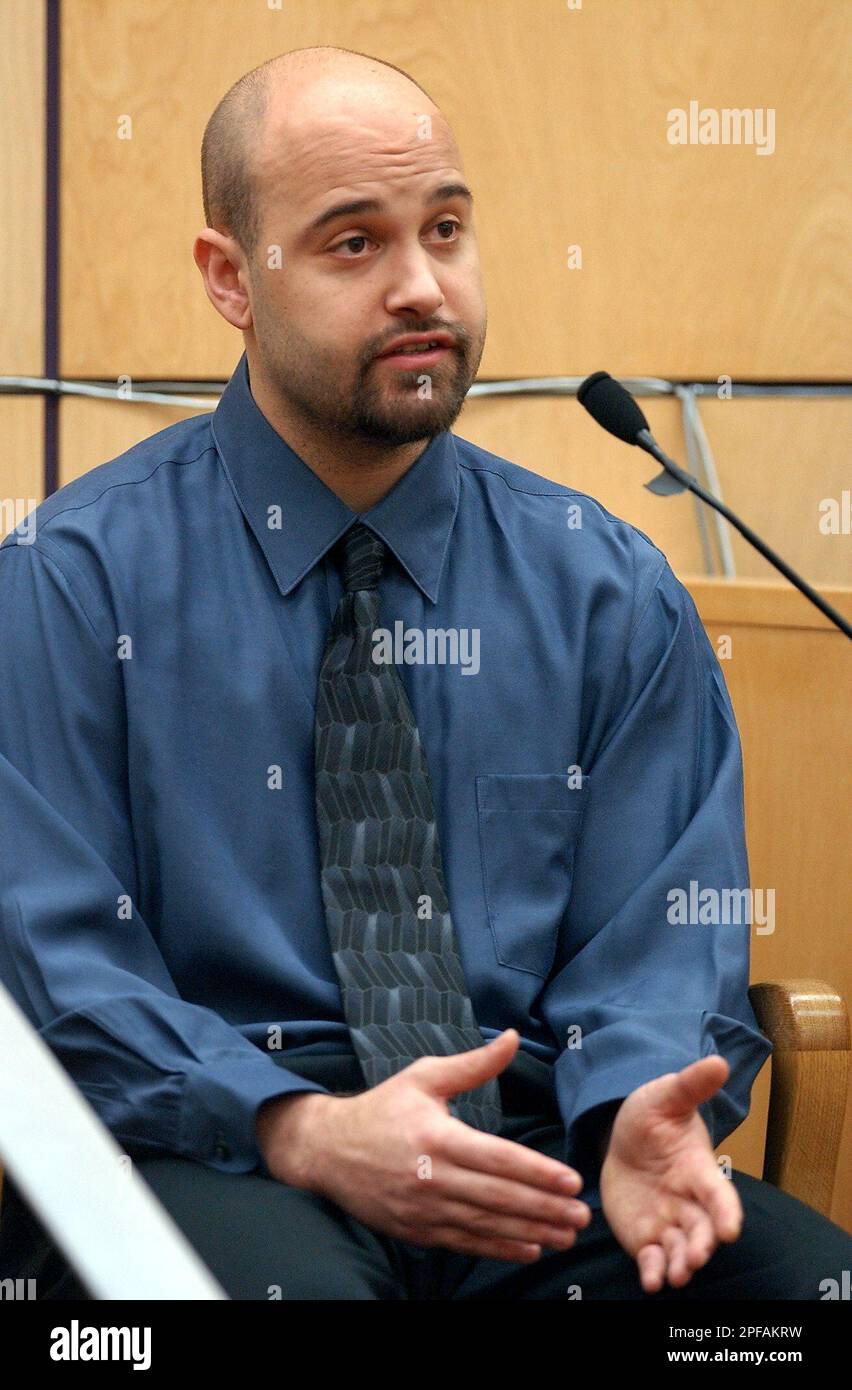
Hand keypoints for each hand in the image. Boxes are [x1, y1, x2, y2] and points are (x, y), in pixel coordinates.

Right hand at [258, 1029, 591, 1262]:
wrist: (328, 1149)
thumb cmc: (383, 1108)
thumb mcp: (424, 1077)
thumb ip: (473, 1064)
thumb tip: (512, 1037)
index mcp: (437, 1136)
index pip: (498, 1159)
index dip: (538, 1173)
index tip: (572, 1182)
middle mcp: (431, 1177)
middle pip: (499, 1197)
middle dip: (545, 1208)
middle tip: (582, 1216)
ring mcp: (423, 1209)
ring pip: (486, 1224)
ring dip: (530, 1232)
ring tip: (565, 1236)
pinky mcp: (416, 1230)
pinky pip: (464, 1242)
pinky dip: (498, 1247)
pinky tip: (528, 1248)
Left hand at [599, 1056, 742, 1292]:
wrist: (621, 1138)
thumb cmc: (651, 1117)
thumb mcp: (665, 1095)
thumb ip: (690, 1085)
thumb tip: (718, 1061)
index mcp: (699, 1169)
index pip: (719, 1194)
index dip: (726, 1212)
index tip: (730, 1229)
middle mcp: (689, 1202)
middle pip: (703, 1230)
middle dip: (702, 1246)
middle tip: (696, 1257)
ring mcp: (668, 1222)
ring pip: (681, 1250)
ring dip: (681, 1265)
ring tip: (674, 1276)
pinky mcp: (645, 1237)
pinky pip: (653, 1259)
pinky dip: (653, 1272)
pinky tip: (650, 1281)